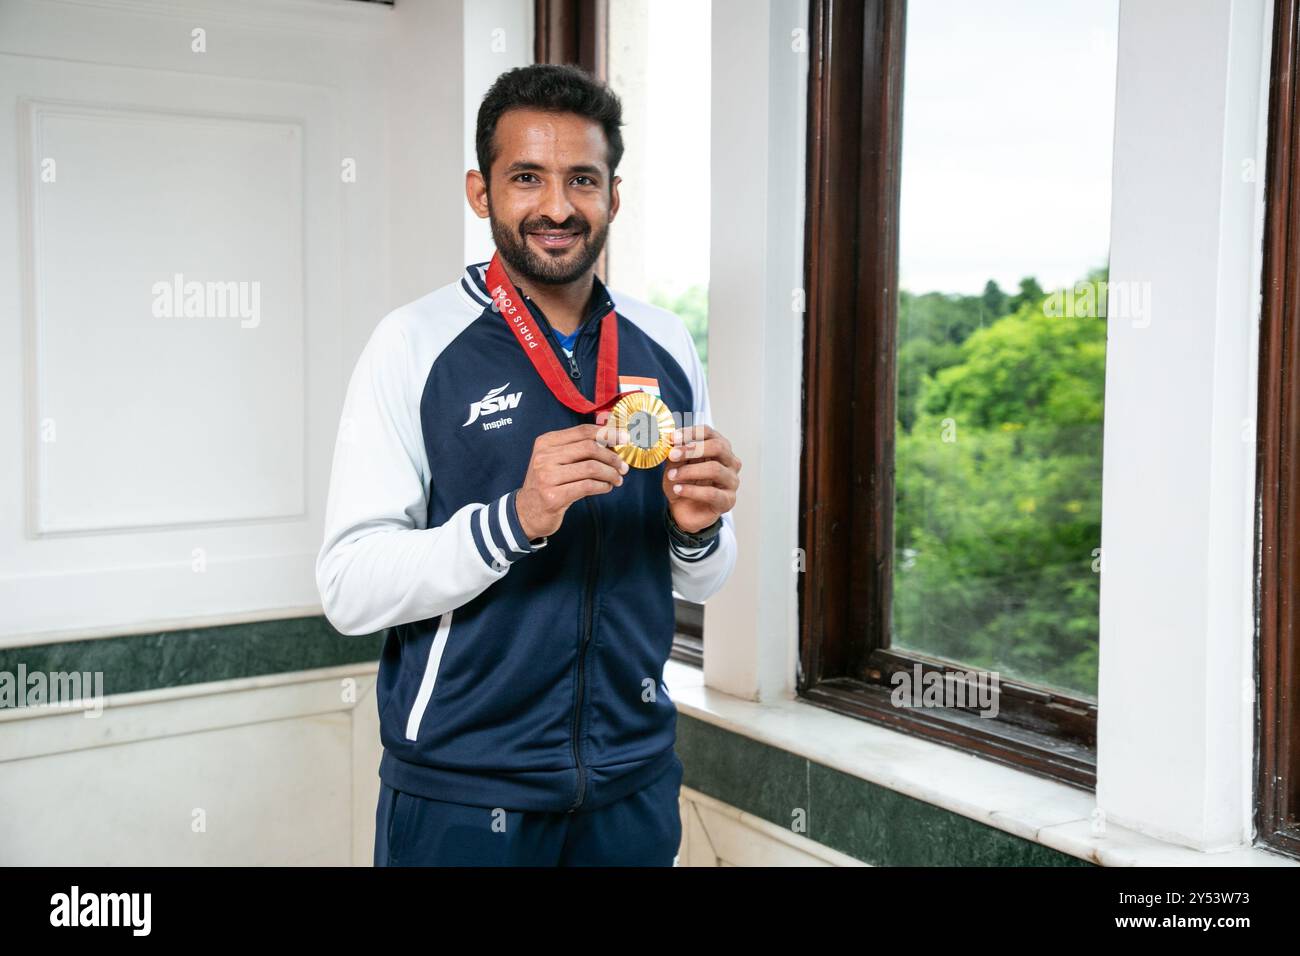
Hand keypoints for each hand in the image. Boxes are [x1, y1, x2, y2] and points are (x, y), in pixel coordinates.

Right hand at [515, 424, 630, 538]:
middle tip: (623, 466)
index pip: (583, 431)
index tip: (625, 439)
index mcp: (547, 442)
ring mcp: (547, 477)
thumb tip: (612, 438)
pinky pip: (587, 486)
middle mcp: (544, 456)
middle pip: (589, 448)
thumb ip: (579, 447)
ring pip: (591, 468)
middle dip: (612, 456)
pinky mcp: (553, 496)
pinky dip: (602, 486)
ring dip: (610, 473)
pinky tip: (606, 487)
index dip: (608, 433)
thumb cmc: (549, 483)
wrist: (527, 511)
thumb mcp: (557, 460)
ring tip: (617, 479)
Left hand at [662, 424, 740, 532]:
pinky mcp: (728, 500)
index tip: (672, 437)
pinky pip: (712, 493)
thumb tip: (670, 440)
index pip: (708, 433)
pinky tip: (678, 489)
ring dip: (689, 471)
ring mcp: (731, 481)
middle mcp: (730, 461)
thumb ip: (675, 453)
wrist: (683, 511)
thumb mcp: (674, 466)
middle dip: (693, 449)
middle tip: (673, 455)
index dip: (691, 433)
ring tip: (672, 476)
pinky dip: (692, 490)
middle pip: (718, 447)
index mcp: (718, 447)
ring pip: (715, 469)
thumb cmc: (683, 483)